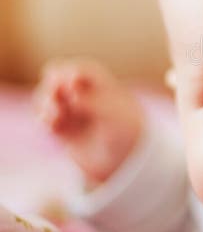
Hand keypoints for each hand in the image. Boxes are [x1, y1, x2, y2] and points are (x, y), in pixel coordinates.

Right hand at [34, 58, 143, 183]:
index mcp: (101, 84)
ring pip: (48, 99)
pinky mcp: (62, 129)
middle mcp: (82, 95)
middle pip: (58, 81)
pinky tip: (49, 124)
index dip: (72, 73)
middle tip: (55, 95)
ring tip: (54, 114)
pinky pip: (46, 120)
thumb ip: (95, 103)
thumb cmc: (129, 132)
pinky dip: (44, 119)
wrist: (127, 161)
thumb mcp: (117, 116)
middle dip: (53, 86)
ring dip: (46, 103)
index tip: (72, 83)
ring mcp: (71, 111)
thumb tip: (73, 95)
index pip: (81, 71)